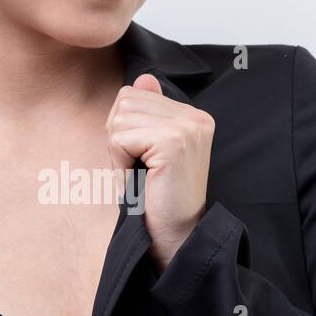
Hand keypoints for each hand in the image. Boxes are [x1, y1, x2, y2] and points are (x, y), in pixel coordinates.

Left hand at [105, 74, 214, 270]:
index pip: (135, 94)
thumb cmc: (158, 198)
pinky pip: (120, 138)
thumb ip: (149, 113)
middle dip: (119, 138)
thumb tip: (144, 79)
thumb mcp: (149, 150)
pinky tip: (140, 180)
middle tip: (139, 169)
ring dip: (119, 152)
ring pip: (120, 118)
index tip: (143, 161)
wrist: (176, 236)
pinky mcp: (173, 143)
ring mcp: (187, 128)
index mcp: (194, 116)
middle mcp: (196, 117)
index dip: (125, 129)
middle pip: (125, 101)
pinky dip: (119, 163)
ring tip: (141, 176)